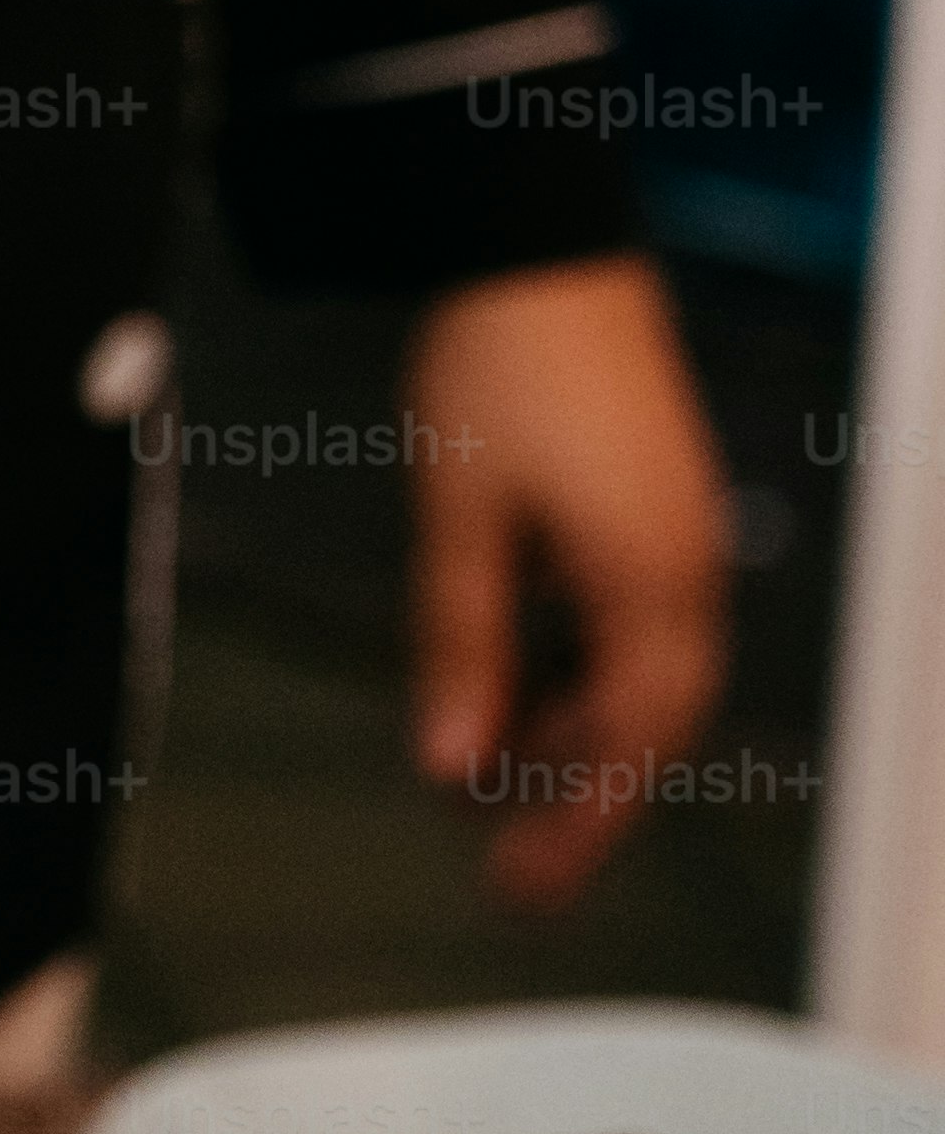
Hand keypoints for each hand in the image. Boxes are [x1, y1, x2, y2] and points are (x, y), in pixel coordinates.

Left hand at [404, 255, 732, 909]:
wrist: (537, 243)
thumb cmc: (495, 370)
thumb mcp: (458, 518)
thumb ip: (460, 647)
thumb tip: (449, 768)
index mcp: (648, 578)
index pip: (629, 742)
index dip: (578, 827)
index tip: (523, 891)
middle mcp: (684, 569)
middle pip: (649, 726)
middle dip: (579, 804)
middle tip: (508, 877)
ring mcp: (676, 540)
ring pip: (640, 682)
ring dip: (569, 739)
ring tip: (482, 780)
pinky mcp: (653, 514)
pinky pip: (630, 630)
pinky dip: (574, 679)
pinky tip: (512, 695)